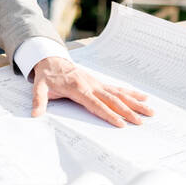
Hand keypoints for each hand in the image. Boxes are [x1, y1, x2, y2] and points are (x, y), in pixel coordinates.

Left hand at [28, 57, 154, 126]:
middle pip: (113, 100)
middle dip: (128, 111)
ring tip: (150, 110)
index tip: (121, 124)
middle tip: (141, 122)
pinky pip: (118, 89)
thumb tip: (35, 114)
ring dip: (135, 102)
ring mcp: (97, 84)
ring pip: (119, 94)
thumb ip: (38, 101)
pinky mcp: (100, 83)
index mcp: (78, 89)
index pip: (96, 104)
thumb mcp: (39, 87)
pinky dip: (131, 93)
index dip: (109, 114)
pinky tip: (143, 97)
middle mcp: (91, 86)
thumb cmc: (47, 76)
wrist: (51, 60)